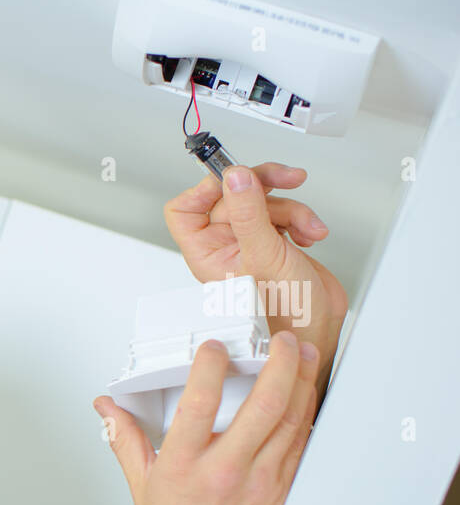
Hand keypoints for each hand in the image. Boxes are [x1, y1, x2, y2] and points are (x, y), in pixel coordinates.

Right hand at [93, 330, 318, 504]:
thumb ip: (124, 438)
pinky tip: (306, 396)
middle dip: (280, 364)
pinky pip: (301, 445)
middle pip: (264, 406)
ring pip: (291, 421)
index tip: (213, 347)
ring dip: (303, 382)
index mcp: (184, 466)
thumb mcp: (140, 482)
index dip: (209, 366)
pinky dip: (306, 415)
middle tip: (283, 341)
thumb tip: (106, 407)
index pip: (198, 404)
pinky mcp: (282, 492)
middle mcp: (225, 472)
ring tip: (305, 355)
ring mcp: (260, 483)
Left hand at [164, 164, 347, 400]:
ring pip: (260, 201)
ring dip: (290, 209)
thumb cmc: (287, 312)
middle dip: (263, 188)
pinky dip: (300, 218)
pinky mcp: (273, 239)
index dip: (203, 189)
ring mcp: (249, 242)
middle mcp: (224, 246)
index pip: (184, 211)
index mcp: (207, 253)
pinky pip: (282, 212)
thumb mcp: (265, 255)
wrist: (319, 326)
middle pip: (230, 195)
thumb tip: (235, 178)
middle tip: (284, 179)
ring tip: (306, 227)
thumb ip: (249, 214)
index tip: (232, 178)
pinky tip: (310, 234)